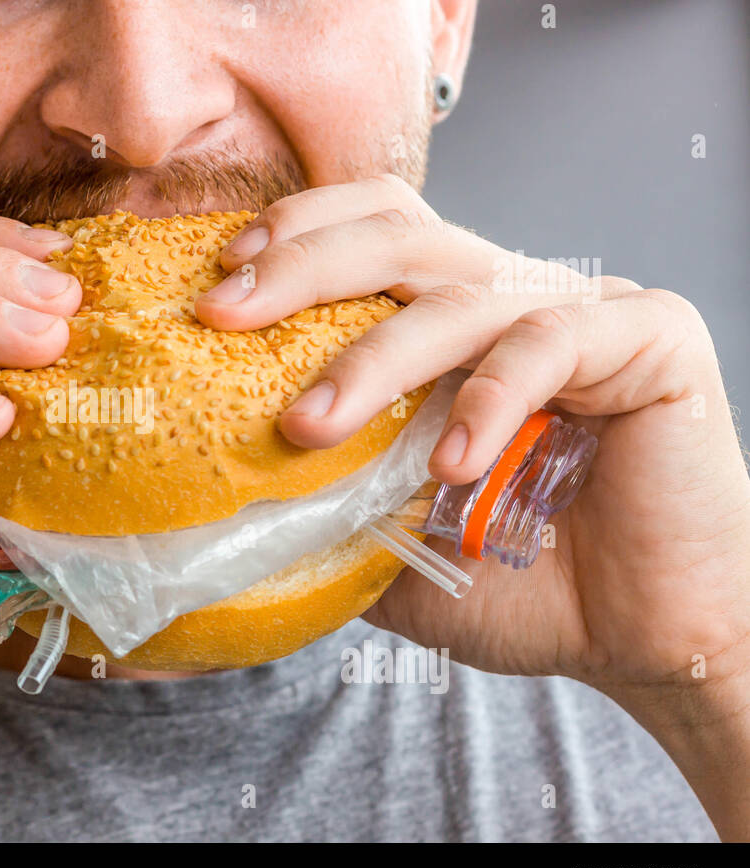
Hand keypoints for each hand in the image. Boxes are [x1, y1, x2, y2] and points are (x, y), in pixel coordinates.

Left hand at [196, 175, 749, 834]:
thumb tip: (218, 508)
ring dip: (372, 358)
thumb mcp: (387, 540)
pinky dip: (489, 399)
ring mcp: (580, 311)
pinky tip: (450, 465)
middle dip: (299, 266)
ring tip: (309, 426)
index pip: (370, 230)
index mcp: (451, 324)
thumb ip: (322, 508)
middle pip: (396, 236)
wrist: (643, 637)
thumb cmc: (520, 581)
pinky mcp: (649, 339)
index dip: (296, 235)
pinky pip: (550, 343)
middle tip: (223, 313)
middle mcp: (510, 299)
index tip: (220, 281)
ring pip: (458, 295)